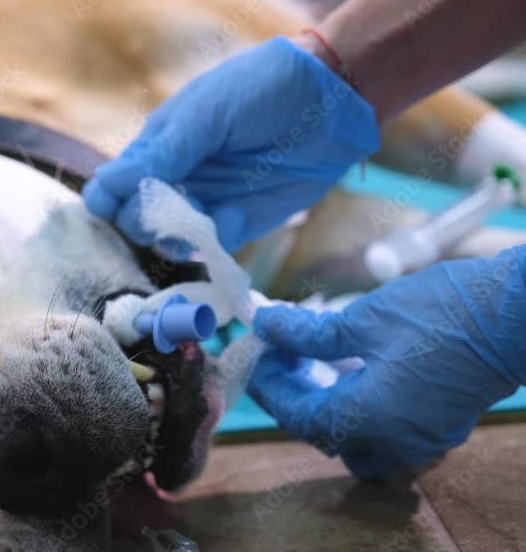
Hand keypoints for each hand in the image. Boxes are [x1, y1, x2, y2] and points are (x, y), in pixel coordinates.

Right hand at [82, 36, 379, 252]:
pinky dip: (214, 241)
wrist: (331, 100)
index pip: (112, 186)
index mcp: (156, 148)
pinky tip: (233, 217)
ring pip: (169, 242)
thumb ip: (161, 154)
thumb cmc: (259, 90)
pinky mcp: (237, 224)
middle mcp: (174, 180)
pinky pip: (211, 247)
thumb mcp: (204, 115)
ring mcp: (205, 204)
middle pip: (135, 220)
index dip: (108, 200)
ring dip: (176, 238)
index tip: (115, 205)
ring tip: (199, 219)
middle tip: (167, 209)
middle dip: (143, 222)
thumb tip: (108, 186)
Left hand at [249, 246, 525, 478]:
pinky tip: (351, 366)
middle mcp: (394, 441)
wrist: (520, 315)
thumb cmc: (443, 313)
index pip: (298, 414)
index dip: (270, 384)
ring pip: (355, 438)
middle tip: (280, 351)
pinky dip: (358, 405)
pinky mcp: (440, 424)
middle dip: (294, 393)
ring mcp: (422, 438)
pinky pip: (385, 430)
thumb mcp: (365, 319)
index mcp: (369, 420)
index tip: (256, 350)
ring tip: (310, 356)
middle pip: (324, 431)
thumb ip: (309, 332)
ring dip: (325, 403)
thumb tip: (266, 324)